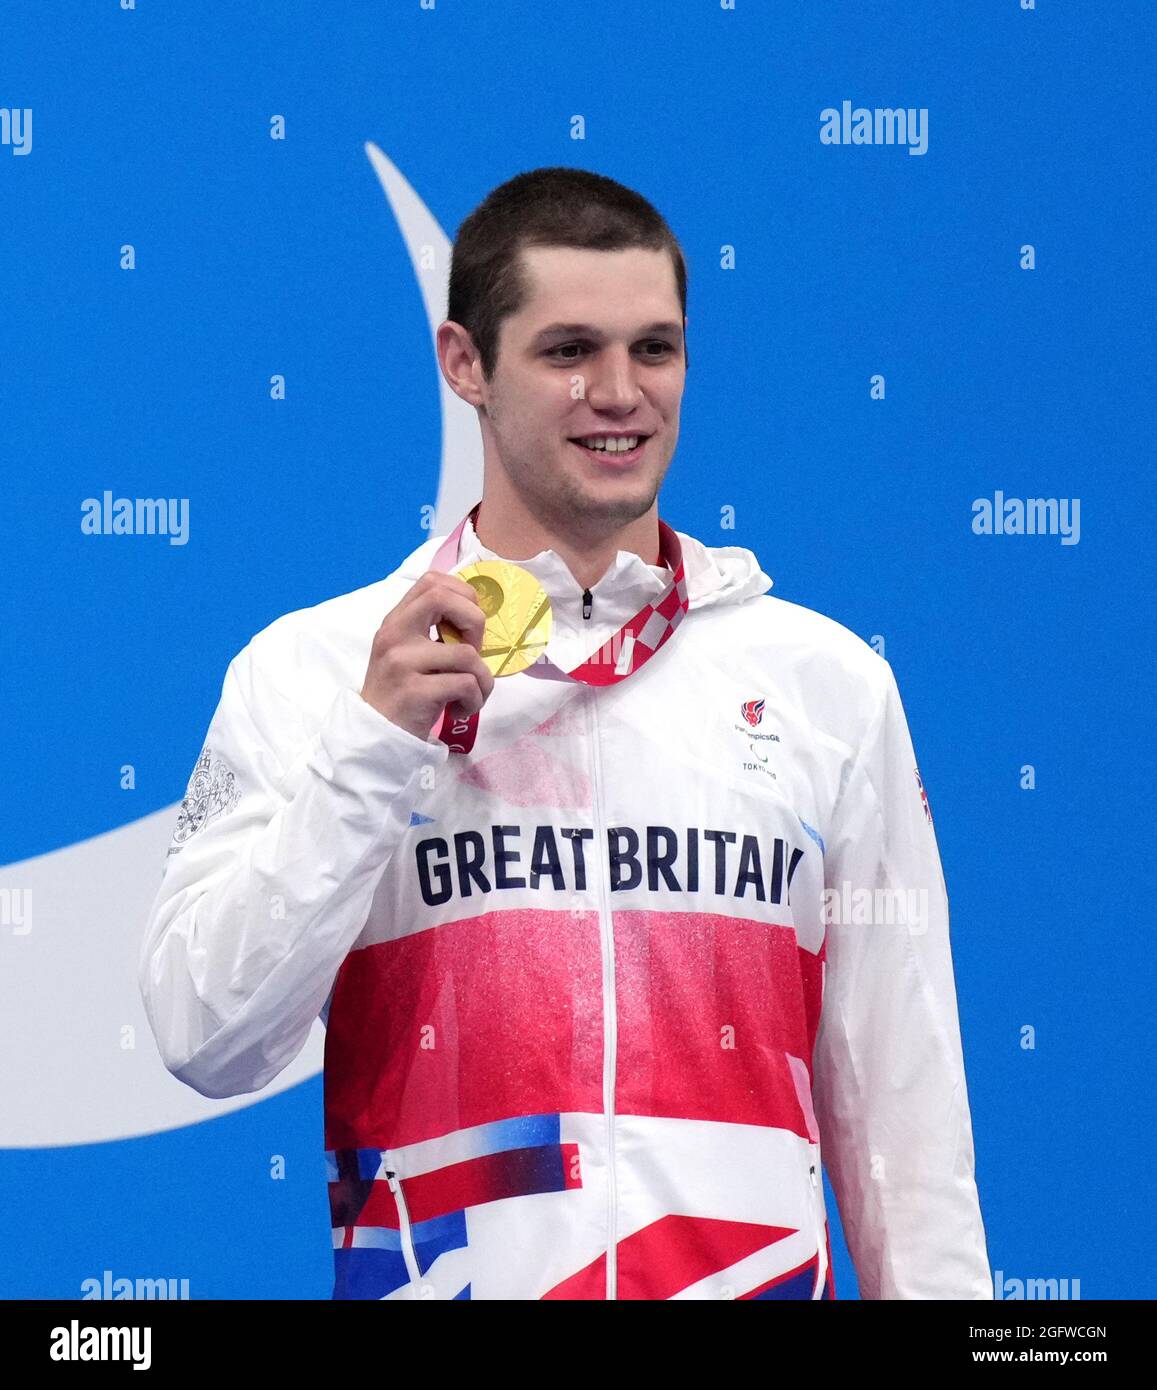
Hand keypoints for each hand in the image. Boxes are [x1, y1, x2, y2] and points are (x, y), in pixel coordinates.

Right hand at [359, 572, 495, 740]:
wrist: (376, 738)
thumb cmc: (402, 695)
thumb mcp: (408, 654)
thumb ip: (431, 631)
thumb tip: (476, 616)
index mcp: (395, 622)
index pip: (431, 581)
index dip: (462, 594)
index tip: (468, 625)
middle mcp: (394, 636)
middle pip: (444, 598)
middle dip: (475, 622)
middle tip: (474, 652)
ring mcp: (402, 663)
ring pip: (467, 654)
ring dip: (483, 678)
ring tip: (470, 695)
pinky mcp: (414, 692)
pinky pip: (466, 684)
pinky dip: (475, 700)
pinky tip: (461, 710)